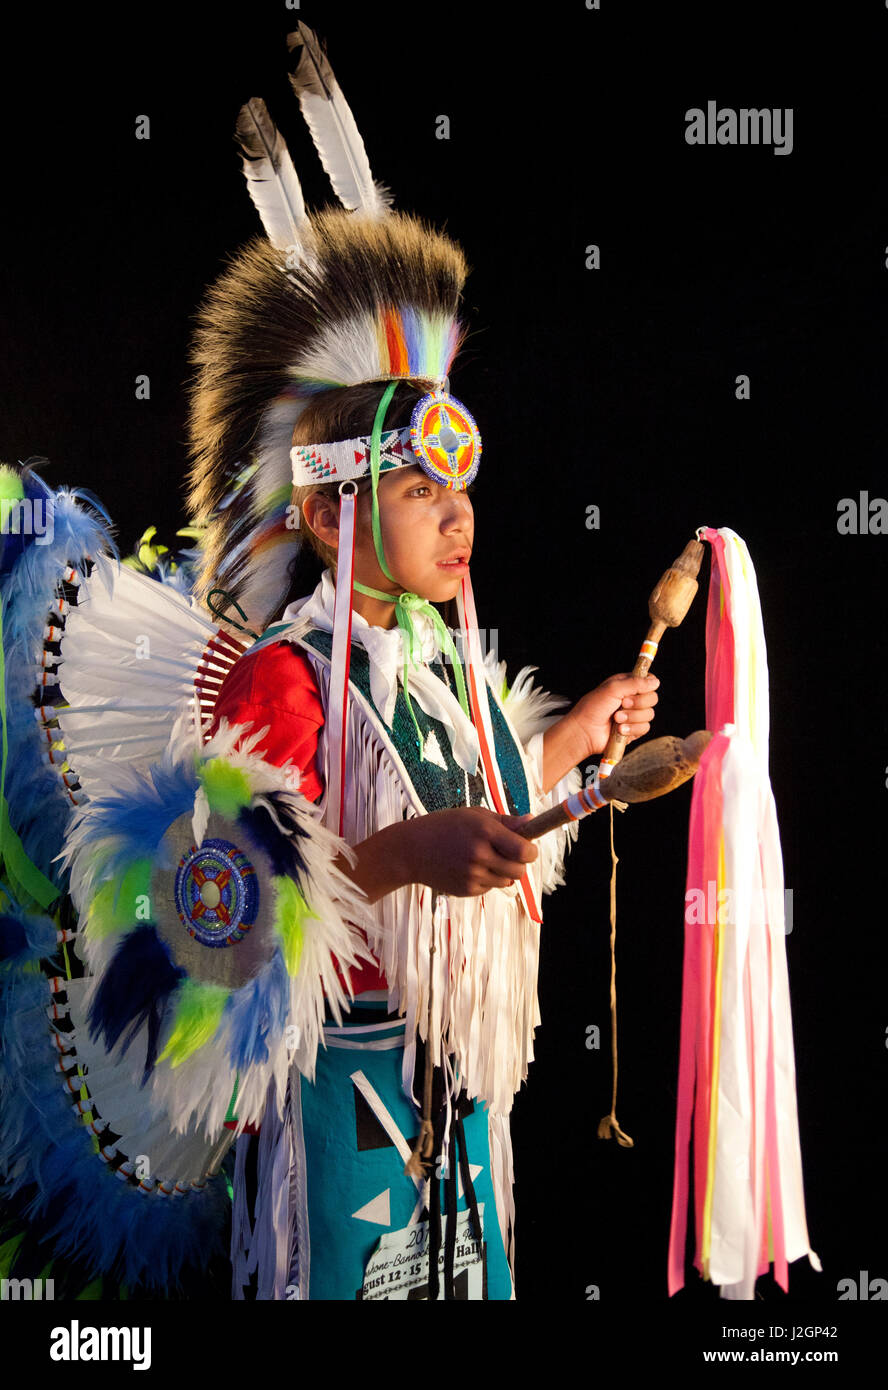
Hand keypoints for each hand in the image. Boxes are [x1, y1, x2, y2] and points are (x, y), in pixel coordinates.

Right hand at [402, 806, 537, 897]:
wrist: (412, 850)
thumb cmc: (445, 827)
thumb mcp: (475, 815)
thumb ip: (506, 822)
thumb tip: (532, 821)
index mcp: (485, 831)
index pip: (524, 850)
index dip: (531, 851)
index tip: (528, 848)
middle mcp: (480, 854)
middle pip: (520, 870)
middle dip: (519, 863)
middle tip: (508, 853)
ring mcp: (472, 875)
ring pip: (507, 881)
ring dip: (503, 871)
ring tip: (484, 858)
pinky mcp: (467, 890)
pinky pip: (490, 888)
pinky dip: (487, 879)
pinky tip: (469, 867)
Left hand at [570, 674, 659, 755]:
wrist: (584, 731)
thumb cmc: (593, 708)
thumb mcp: (613, 688)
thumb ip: (635, 683)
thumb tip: (655, 682)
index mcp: (626, 685)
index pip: (648, 680)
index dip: (647, 685)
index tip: (639, 689)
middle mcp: (631, 699)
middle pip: (652, 698)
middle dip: (638, 703)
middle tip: (622, 704)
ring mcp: (633, 715)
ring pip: (649, 714)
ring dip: (632, 717)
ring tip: (616, 719)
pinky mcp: (633, 730)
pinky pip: (644, 728)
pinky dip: (632, 728)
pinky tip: (619, 729)